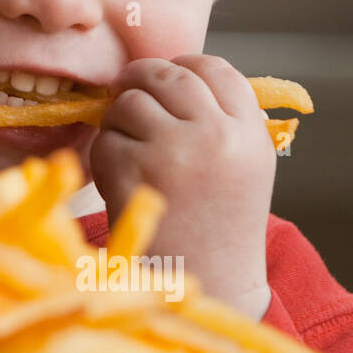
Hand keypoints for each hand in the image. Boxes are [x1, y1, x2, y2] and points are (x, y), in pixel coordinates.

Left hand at [87, 55, 276, 318]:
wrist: (208, 286)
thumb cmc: (220, 225)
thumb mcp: (244, 166)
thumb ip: (221, 119)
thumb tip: (172, 73)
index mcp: (248, 133)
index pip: (214, 68)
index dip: (185, 66)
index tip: (169, 78)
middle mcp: (215, 135)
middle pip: (166, 76)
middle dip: (140, 80)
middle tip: (130, 94)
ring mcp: (173, 151)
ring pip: (129, 103)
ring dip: (119, 121)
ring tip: (130, 150)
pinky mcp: (133, 171)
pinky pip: (104, 140)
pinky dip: (104, 157)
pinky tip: (120, 180)